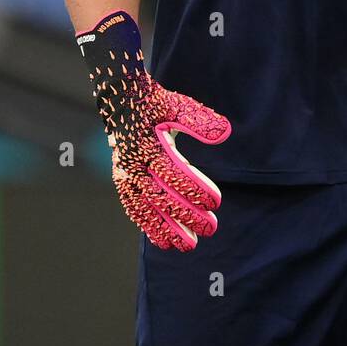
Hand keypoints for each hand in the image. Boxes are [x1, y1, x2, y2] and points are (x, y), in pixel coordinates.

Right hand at [76, 11, 231, 249]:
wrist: (121, 100)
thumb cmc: (155, 104)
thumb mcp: (178, 106)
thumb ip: (200, 121)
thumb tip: (225, 132)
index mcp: (148, 146)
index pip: (174, 174)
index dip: (194, 190)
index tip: (216, 203)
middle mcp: (133, 164)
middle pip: (161, 197)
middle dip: (186, 216)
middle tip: (210, 228)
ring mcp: (125, 175)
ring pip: (146, 208)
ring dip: (166, 228)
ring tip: (187, 245)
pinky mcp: (122, 181)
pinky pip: (133, 208)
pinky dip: (148, 225)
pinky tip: (164, 242)